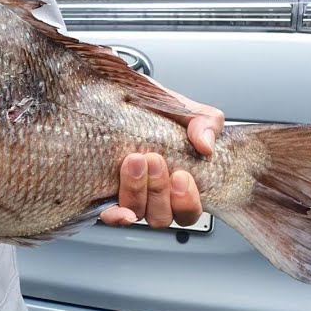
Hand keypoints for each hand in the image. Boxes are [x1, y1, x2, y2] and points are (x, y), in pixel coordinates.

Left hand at [100, 99, 223, 228]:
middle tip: (154, 158)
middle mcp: (153, 195)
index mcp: (178, 182)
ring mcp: (129, 194)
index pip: (188, 211)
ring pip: (137, 212)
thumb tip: (206, 146)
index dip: (186, 201)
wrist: (118, 94)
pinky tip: (120, 211)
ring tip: (134, 160)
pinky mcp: (103, 193)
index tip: (181, 174)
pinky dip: (116, 216)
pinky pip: (109, 215)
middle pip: (162, 216)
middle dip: (159, 189)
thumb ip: (205, 122)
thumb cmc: (153, 106)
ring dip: (137, 191)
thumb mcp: (185, 109)